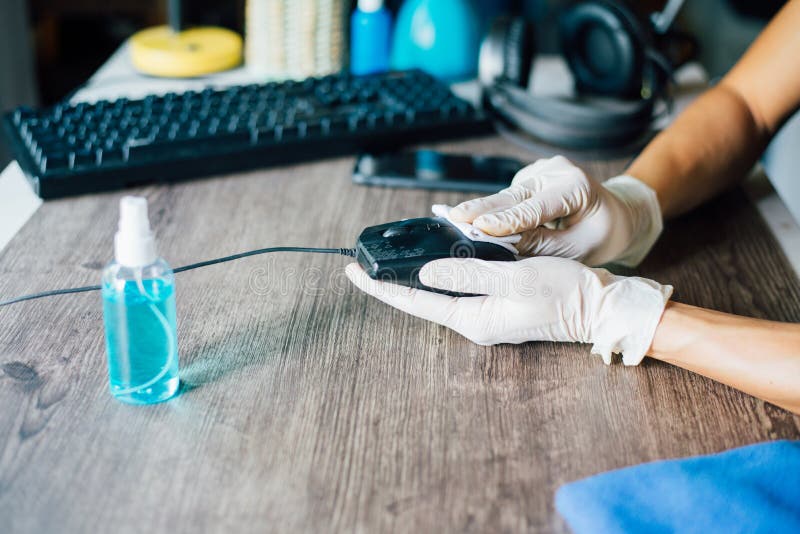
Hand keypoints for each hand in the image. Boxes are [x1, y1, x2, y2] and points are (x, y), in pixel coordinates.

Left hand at [346, 257, 671, 364]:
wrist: (597, 305)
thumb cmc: (562, 293)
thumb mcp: (512, 278)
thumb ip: (468, 275)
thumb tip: (425, 273)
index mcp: (473, 320)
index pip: (414, 304)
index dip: (381, 288)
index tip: (353, 273)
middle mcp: (475, 322)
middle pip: (422, 301)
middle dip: (392, 283)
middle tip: (363, 264)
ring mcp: (486, 315)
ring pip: (439, 294)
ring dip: (414, 278)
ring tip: (390, 262)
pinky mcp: (497, 306)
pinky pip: (460, 289)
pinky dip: (442, 274)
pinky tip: (434, 261)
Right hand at [449, 156, 662, 266]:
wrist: (617, 214)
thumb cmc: (602, 235)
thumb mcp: (577, 249)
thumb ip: (539, 245)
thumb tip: (499, 244)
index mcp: (577, 187)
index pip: (535, 208)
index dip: (505, 220)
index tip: (478, 229)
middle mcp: (557, 170)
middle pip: (513, 196)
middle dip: (480, 210)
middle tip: (451, 217)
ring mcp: (543, 168)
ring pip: (506, 196)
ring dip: (482, 211)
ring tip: (454, 220)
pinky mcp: (531, 175)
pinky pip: (509, 197)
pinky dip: (494, 211)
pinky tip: (477, 221)